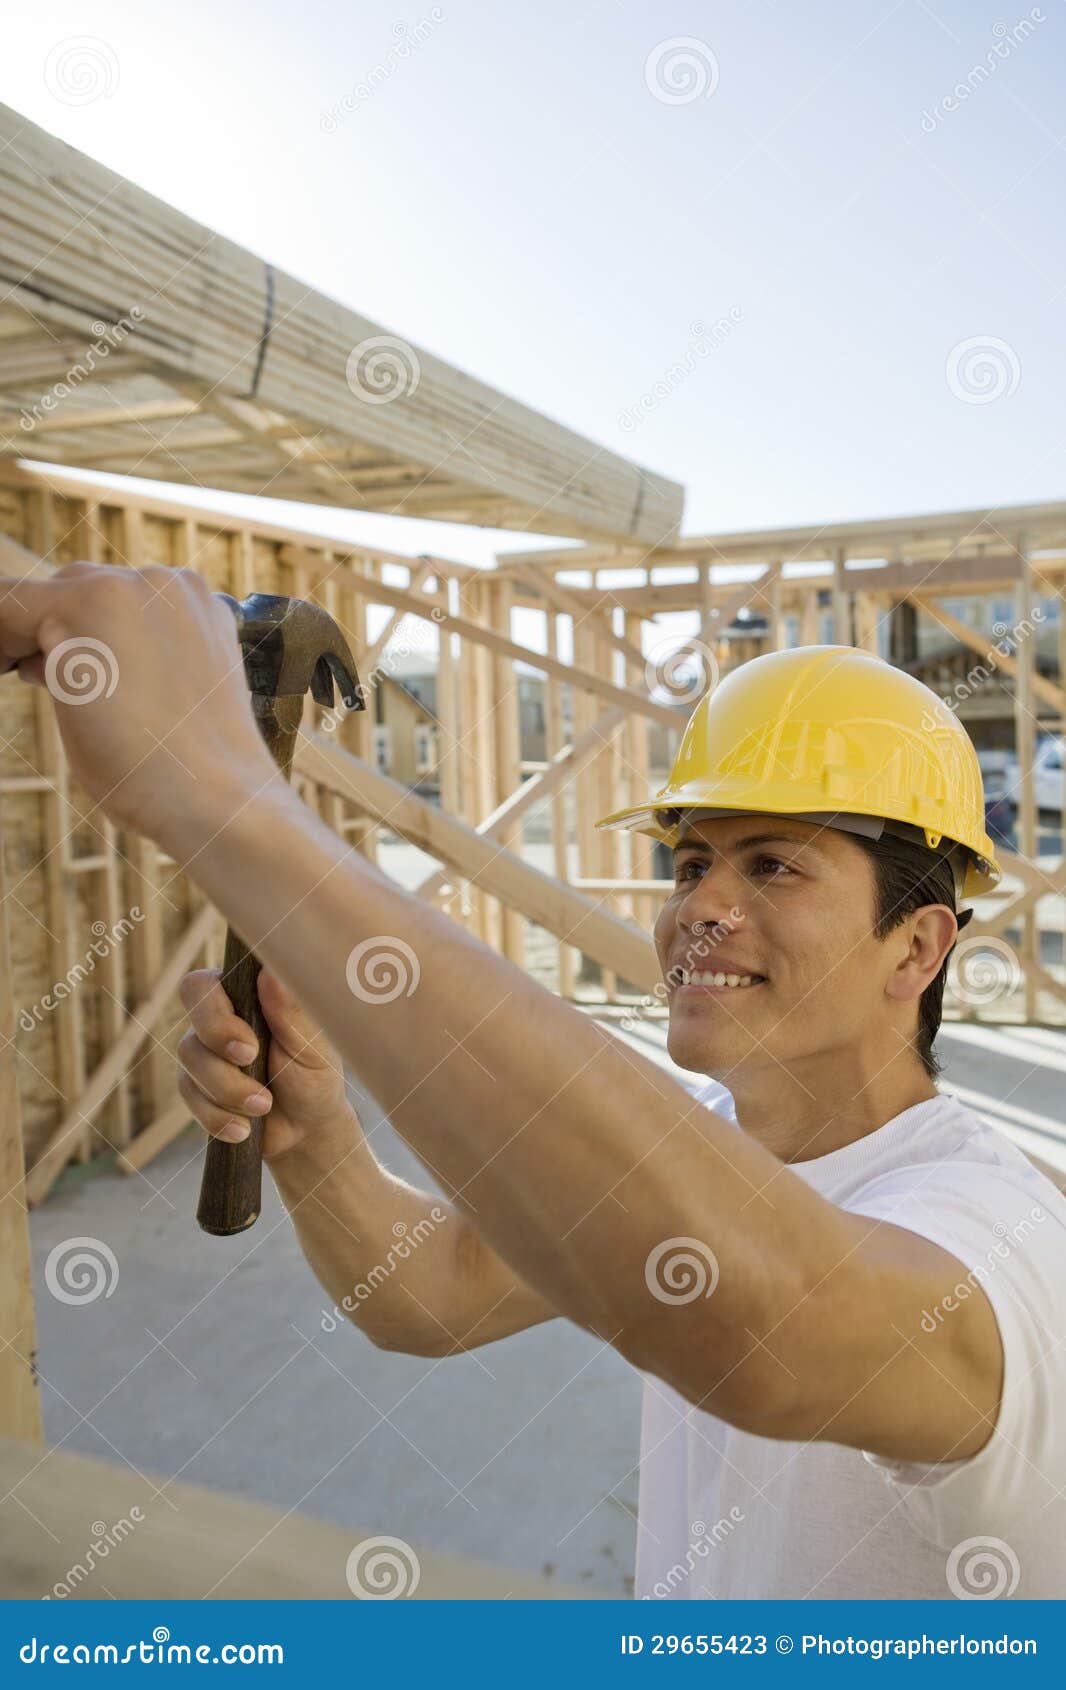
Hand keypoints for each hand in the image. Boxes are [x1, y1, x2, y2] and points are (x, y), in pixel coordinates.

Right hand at [0, 562, 278, 847]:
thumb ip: (48, 663)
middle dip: (46, 627)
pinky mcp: (212, 611)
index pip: (11, 600)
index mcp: (87, 601)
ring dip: (96, 623)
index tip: (9, 666)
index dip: (2, 640)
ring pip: (113, 591)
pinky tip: (140, 672)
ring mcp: (180, 592)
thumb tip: (43, 652)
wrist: (216, 797)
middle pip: (62, 588)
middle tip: (41, 674)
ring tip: (100, 678)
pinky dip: (140, 627)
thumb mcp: (67, 708)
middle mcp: (137, 582)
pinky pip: (156, 604)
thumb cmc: (132, 768)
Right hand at [177, 966, 352, 1157]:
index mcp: (246, 996)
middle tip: (251, 1064)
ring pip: (190, 1061)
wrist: (307, 1129)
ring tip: (264, 1106)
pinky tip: (244, 1129)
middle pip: (193, 1017)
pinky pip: (191, 1098)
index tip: (249, 1044)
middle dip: (220, 1050)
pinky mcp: (197, 1089)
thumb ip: (291, 1009)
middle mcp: (218, 1020)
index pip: (205, 984)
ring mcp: (204, 1054)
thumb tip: (270, 972)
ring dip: (228, 1090)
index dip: (215, 1012)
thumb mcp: (313, 1044)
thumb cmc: (315, 1075)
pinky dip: (219, 1117)